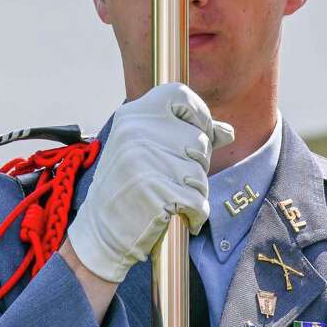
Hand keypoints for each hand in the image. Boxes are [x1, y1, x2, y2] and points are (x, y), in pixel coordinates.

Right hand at [66, 83, 233, 282]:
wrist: (99, 231)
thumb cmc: (127, 187)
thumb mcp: (147, 150)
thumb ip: (186, 134)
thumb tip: (227, 132)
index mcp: (133, 116)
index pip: (179, 94)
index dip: (198, 113)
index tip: (197, 132)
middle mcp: (137, 133)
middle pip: (199, 139)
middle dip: (196, 163)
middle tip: (169, 178)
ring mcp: (146, 162)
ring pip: (201, 172)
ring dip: (194, 190)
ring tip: (168, 197)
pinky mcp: (157, 193)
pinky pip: (198, 200)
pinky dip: (194, 213)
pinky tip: (175, 215)